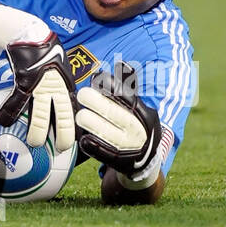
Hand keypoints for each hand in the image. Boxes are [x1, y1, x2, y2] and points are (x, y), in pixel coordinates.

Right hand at [0, 33, 76, 152]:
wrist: (30, 34)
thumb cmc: (44, 52)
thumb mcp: (59, 70)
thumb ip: (60, 87)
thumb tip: (60, 104)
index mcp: (66, 85)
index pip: (74, 110)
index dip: (75, 127)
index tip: (74, 142)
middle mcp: (57, 86)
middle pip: (63, 115)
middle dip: (63, 134)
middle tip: (61, 149)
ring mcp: (41, 84)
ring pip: (41, 112)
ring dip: (37, 130)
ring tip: (34, 143)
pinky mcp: (26, 79)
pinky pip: (17, 100)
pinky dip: (10, 112)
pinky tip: (4, 121)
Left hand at [75, 62, 160, 177]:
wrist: (147, 162)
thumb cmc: (137, 125)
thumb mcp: (139, 106)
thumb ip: (129, 87)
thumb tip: (122, 63)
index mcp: (145, 115)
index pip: (128, 98)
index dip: (112, 87)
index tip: (97, 78)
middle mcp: (140, 131)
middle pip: (116, 114)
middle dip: (96, 102)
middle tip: (82, 94)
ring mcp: (130, 148)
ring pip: (108, 134)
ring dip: (91, 123)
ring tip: (79, 115)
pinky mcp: (120, 162)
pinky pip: (104, 154)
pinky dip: (93, 145)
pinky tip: (83, 138)